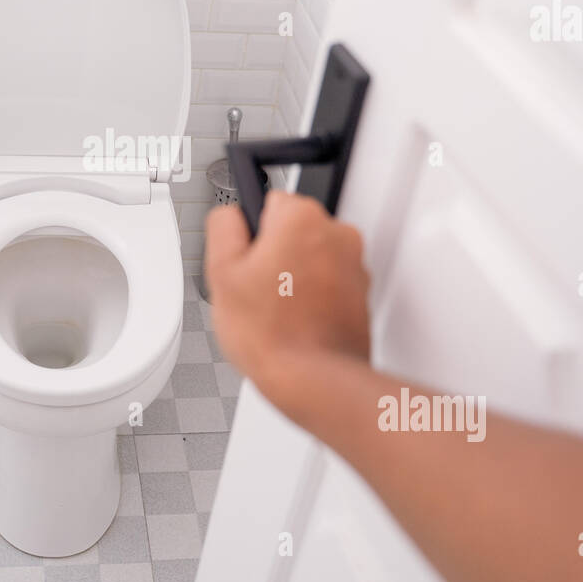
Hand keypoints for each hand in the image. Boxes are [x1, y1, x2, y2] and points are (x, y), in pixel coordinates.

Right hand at [204, 191, 370, 418]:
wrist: (313, 380)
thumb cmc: (271, 334)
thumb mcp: (221, 272)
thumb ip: (223, 226)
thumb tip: (230, 214)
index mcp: (302, 218)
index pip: (268, 201)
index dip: (249, 235)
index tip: (246, 260)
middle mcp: (336, 233)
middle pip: (291, 230)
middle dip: (274, 254)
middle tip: (256, 290)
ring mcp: (354, 264)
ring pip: (310, 257)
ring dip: (294, 276)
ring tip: (275, 312)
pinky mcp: (361, 293)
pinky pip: (328, 283)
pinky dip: (313, 297)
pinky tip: (294, 322)